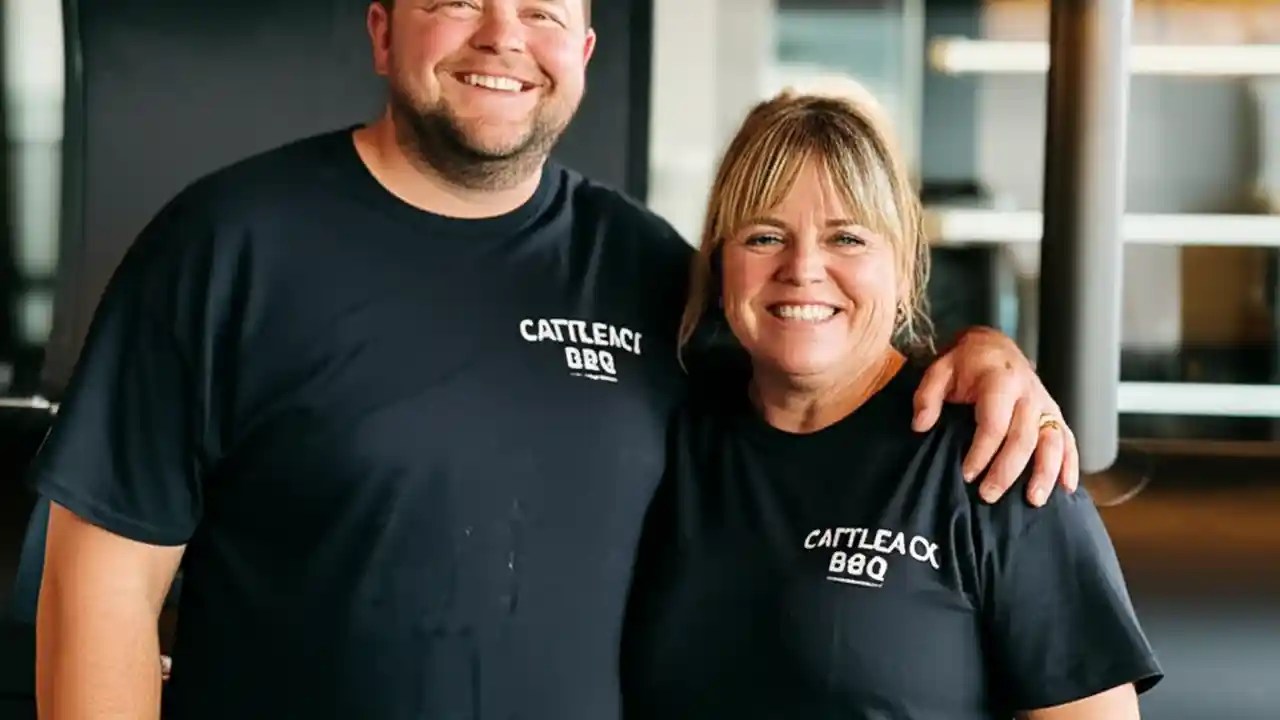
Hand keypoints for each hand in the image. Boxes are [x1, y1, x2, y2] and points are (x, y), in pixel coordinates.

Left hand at [912, 327, 1078, 505]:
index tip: (967, 474)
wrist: (994, 346)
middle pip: (1023, 437)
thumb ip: (927, 397)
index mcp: (1000, 381)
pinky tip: (1067, 487)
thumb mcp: (938, 370)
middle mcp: (1028, 393)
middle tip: (989, 495)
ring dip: (1045, 472)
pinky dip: (1070, 463)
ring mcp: (1045, 404)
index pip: (994, 424)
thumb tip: (920, 425)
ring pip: (1052, 441)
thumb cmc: (965, 363)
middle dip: (1007, 470)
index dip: (982, 452)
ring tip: (1033, 500)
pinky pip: (1068, 439)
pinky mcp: (1054, 414)